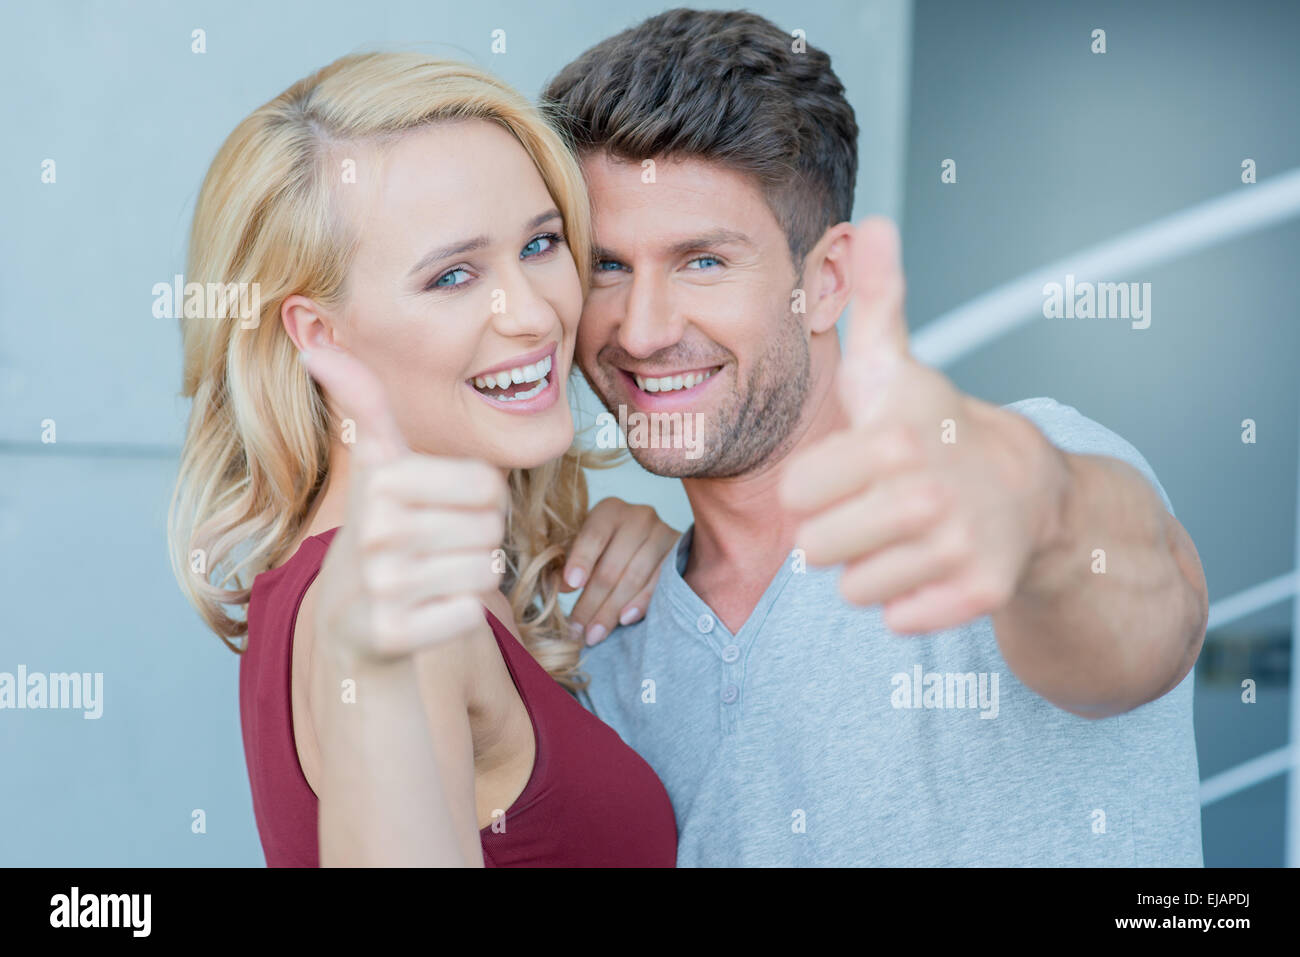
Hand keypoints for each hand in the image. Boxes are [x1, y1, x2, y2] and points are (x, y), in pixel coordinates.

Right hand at [300, 346, 508, 662]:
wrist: (350, 625)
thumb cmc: (381, 533)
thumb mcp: (374, 465)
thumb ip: (362, 403)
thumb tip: (316, 346)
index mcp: (381, 480)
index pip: (488, 483)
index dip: (481, 500)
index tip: (445, 509)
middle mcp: (373, 531)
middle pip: (491, 528)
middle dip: (477, 541)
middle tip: (437, 550)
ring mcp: (380, 586)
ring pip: (486, 571)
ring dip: (471, 578)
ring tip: (431, 578)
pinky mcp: (390, 634)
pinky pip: (469, 614)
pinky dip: (458, 615)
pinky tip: (425, 613)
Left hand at [561, 498, 678, 643]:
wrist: (649, 545)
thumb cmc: (608, 548)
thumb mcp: (586, 548)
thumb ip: (570, 563)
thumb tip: (561, 586)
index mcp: (610, 510)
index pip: (593, 535)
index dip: (581, 561)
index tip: (570, 586)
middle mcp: (639, 517)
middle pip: (613, 564)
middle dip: (592, 601)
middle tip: (578, 629)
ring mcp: (663, 535)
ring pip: (634, 578)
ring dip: (611, 610)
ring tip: (595, 633)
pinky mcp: (679, 555)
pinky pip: (659, 584)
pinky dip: (640, 604)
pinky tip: (624, 620)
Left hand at [778, 218, 1066, 633]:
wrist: (1025, 486)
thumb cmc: (934, 424)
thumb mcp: (893, 364)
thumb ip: (874, 302)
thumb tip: (872, 223)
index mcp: (892, 440)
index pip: (798, 494)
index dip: (816, 486)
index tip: (850, 470)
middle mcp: (927, 495)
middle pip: (816, 549)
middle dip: (835, 532)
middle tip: (874, 506)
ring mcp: (958, 547)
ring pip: (853, 589)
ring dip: (867, 568)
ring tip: (899, 533)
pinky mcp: (979, 592)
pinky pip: (899, 618)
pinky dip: (905, 600)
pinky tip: (927, 563)